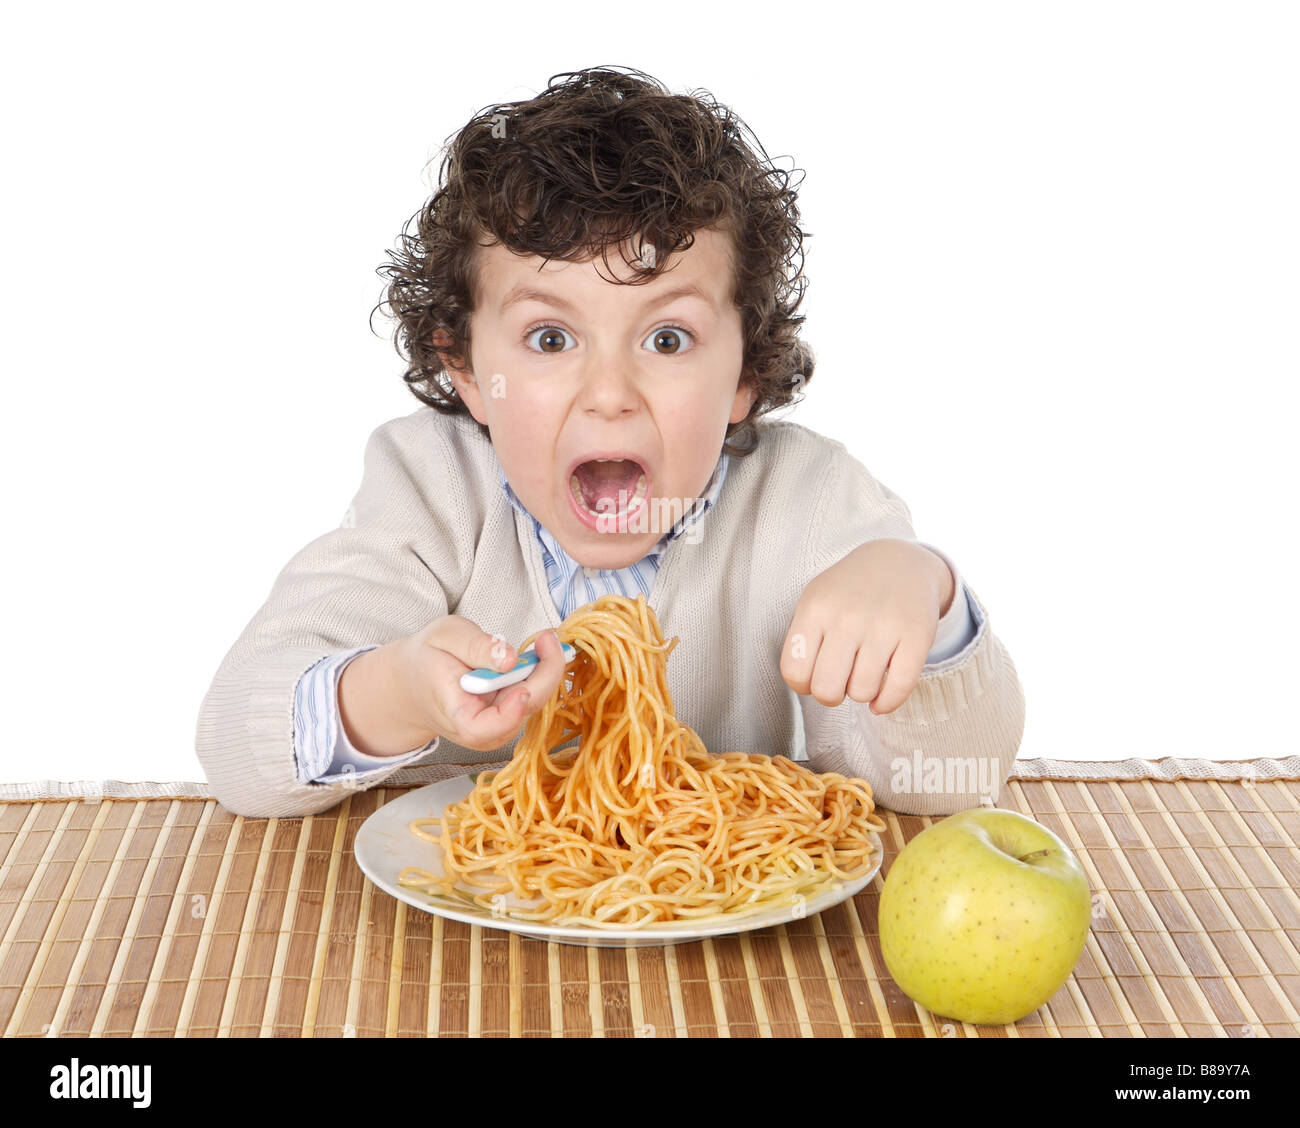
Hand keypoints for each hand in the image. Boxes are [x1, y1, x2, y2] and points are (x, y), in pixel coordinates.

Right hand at [339, 617, 567, 754]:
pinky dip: (541, 675)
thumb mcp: (444, 636)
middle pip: (520, 713)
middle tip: (547, 639)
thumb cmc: (429, 657)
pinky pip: (534, 698)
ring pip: (533, 704)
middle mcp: (481, 729)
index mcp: (455, 715)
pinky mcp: (510, 718)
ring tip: (542, 642)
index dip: (508, 715)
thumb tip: (510, 659)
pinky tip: (538, 654)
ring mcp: (498, 727)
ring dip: (545, 672)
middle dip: (543, 675)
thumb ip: (475, 646)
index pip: (482, 730)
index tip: (523, 689)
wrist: (418, 677)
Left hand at [780, 539, 954, 714]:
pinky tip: (880, 698)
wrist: (899, 563)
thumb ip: (801, 641)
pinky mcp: (917, 636)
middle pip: (827, 689)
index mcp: (816, 609)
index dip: (803, 684)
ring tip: (862, 676)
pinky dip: (886, 703)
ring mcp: (884, 626)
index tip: (815, 675)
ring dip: (860, 693)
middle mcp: (848, 617)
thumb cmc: (849, 592)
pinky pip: (898, 689)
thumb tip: (805, 686)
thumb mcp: (815, 601)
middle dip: (830, 695)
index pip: (794, 672)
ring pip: (862, 692)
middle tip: (839, 681)